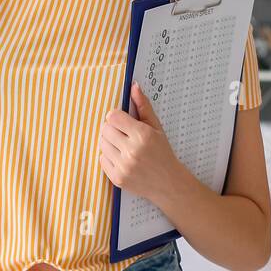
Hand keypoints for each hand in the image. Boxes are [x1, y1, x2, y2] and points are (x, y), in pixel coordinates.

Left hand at [99, 83, 194, 207]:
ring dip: (109, 142)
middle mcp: (132, 151)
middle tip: (123, 134)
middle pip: (105, 129)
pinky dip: (109, 157)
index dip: (116, 117)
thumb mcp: (157, 128)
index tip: (122, 121)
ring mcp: (123, 166)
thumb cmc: (163, 153)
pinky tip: (121, 158)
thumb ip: (143, 107)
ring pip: (102, 144)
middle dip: (112, 129)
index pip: (113, 117)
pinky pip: (101, 159)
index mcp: (142, 135)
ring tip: (123, 146)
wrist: (169, 183)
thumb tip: (133, 87)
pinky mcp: (117, 178)